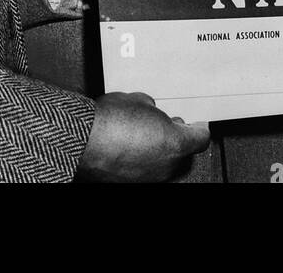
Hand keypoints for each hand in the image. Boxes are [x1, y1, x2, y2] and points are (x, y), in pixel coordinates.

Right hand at [75, 92, 210, 181]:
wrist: (82, 140)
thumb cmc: (110, 121)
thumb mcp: (139, 99)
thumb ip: (153, 107)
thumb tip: (150, 109)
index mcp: (175, 144)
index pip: (200, 138)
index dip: (200, 129)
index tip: (199, 125)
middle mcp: (164, 166)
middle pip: (182, 153)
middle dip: (177, 138)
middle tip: (167, 125)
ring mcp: (146, 177)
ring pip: (162, 163)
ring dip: (157, 150)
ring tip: (141, 133)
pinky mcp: (128, 182)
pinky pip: (143, 169)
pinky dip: (139, 159)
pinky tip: (126, 146)